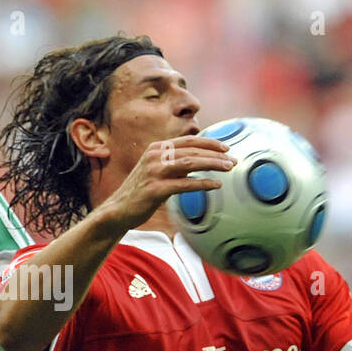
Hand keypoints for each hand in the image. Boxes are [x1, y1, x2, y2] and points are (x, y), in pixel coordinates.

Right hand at [99, 135, 232, 231]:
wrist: (119, 210)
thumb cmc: (142, 192)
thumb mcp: (157, 171)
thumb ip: (175, 164)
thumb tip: (202, 160)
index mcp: (157, 148)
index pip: (188, 141)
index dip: (209, 142)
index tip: (226, 147)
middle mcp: (155, 156)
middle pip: (192, 151)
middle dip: (216, 155)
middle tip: (233, 161)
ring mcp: (154, 172)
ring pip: (190, 163)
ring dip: (212, 164)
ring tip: (228, 168)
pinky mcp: (155, 189)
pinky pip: (184, 184)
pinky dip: (203, 183)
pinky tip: (216, 185)